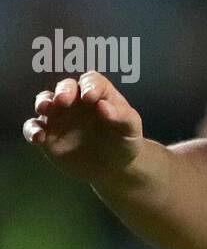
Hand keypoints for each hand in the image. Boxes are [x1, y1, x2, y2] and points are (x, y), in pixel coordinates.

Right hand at [23, 71, 144, 183]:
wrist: (114, 167)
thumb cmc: (124, 141)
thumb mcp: (130, 129)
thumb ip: (121, 116)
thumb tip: (104, 106)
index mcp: (98, 93)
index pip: (92, 82)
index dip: (90, 85)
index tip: (90, 97)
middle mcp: (75, 101)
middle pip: (65, 87)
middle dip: (63, 91)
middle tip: (63, 100)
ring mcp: (59, 117)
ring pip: (45, 102)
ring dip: (43, 103)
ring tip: (45, 109)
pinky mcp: (47, 136)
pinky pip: (33, 128)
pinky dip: (32, 130)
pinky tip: (38, 138)